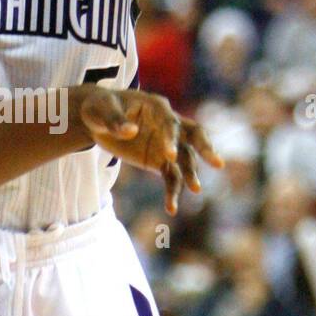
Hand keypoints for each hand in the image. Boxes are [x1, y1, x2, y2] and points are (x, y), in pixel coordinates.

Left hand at [75, 86, 221, 213]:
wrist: (97, 120)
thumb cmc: (100, 108)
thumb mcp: (101, 111)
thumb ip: (115, 121)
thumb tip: (130, 132)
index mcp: (156, 106)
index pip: (170, 122)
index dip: (171, 138)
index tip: (170, 156)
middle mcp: (167, 124)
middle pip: (194, 135)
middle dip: (206, 148)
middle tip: (218, 164)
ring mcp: (167, 143)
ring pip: (186, 159)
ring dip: (191, 174)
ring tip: (195, 189)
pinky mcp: (160, 160)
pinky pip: (171, 177)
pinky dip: (172, 192)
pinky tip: (171, 209)